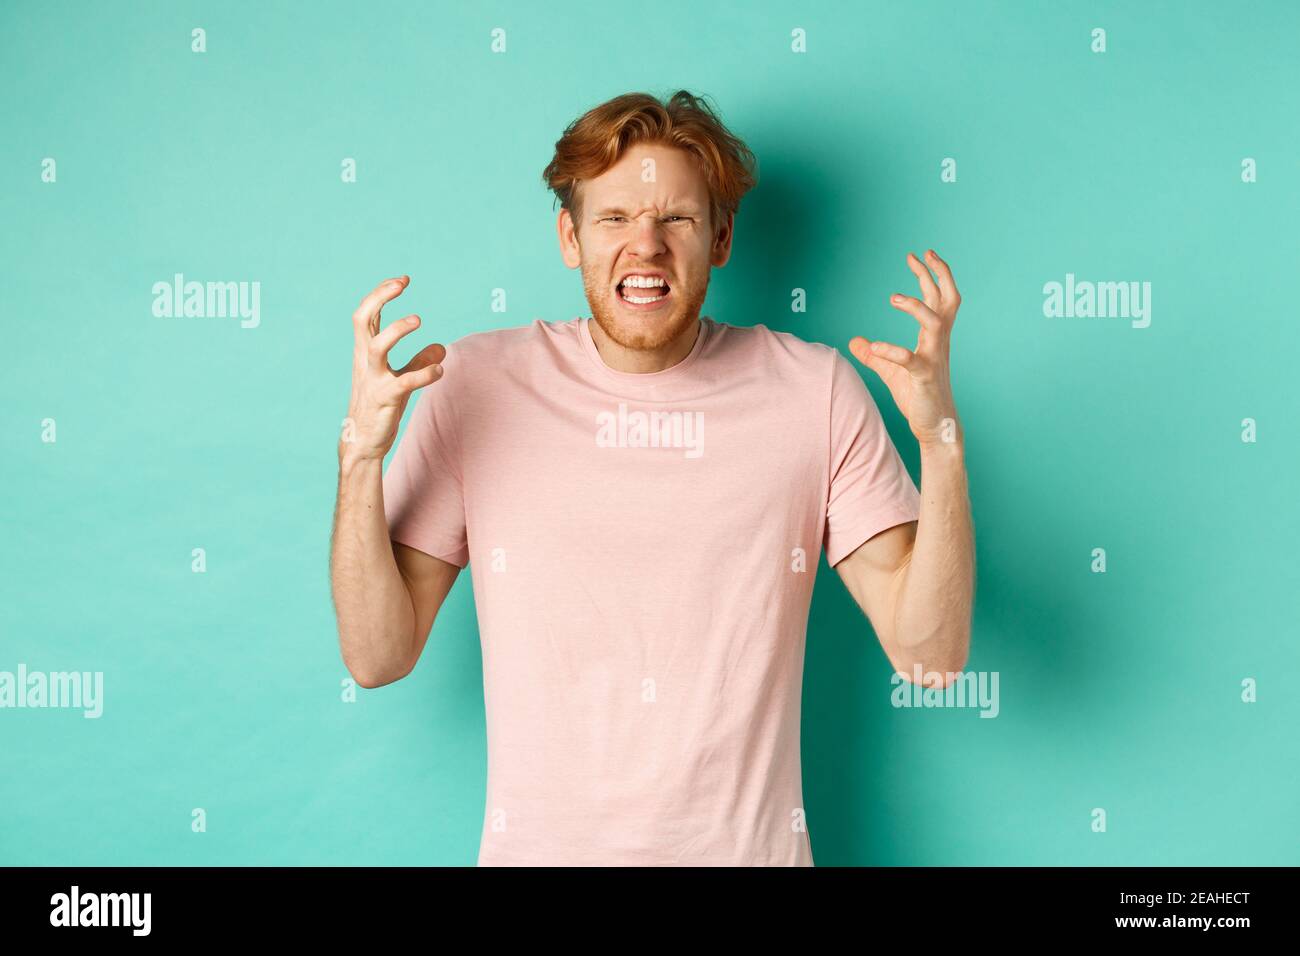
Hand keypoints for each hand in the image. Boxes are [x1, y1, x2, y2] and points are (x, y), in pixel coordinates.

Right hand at [339, 276, 445, 463]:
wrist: (362, 444)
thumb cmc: (379, 409)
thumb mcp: (400, 381)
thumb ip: (418, 362)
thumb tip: (441, 348)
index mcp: (364, 354)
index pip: (366, 315)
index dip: (381, 294)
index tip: (402, 280)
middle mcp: (364, 363)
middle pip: (363, 321)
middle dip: (379, 298)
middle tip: (402, 284)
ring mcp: (373, 381)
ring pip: (376, 348)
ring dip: (396, 330)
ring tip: (418, 319)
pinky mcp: (385, 400)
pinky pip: (403, 383)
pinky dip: (423, 373)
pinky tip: (440, 369)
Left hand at [848, 249, 961, 447]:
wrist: (935, 426)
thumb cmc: (918, 396)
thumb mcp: (891, 372)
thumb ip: (874, 355)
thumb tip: (855, 341)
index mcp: (934, 338)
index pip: (938, 298)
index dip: (930, 275)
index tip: (918, 255)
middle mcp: (939, 343)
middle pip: (948, 301)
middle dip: (938, 275)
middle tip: (922, 255)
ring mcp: (934, 359)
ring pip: (935, 323)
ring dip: (915, 307)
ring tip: (892, 297)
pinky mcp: (925, 377)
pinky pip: (911, 359)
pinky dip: (892, 351)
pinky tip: (873, 347)